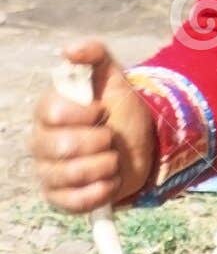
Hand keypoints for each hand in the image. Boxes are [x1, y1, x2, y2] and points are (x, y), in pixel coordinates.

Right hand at [29, 38, 156, 212]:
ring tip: (113, 159)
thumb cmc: (119, 111)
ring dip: (106, 166)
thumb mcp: (114, 78)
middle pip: (63, 146)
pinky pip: (75, 202)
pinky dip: (102, 192)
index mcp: (47, 112)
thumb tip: (68, 50)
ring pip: (73, 175)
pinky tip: (111, 181)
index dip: (85, 114)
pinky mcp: (60, 199)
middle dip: (100, 142)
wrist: (139, 146)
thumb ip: (95, 54)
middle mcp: (41, 142)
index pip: (53, 113)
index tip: (101, 112)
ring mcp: (48, 172)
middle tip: (110, 138)